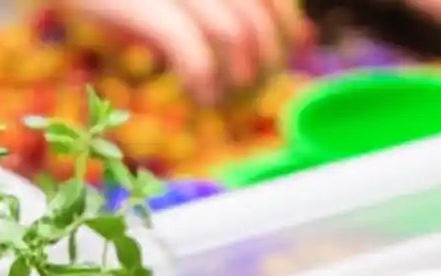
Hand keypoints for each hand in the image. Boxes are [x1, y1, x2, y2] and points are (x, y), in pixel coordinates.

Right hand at [65, 0, 308, 104]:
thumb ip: (226, 8)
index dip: (286, 30)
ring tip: (222, 100)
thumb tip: (300, 34)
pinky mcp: (140, 3)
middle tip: (247, 92)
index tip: (279, 59)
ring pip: (234, 32)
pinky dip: (203, 79)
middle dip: (265, 63)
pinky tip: (200, 99)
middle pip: (258, 17)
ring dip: (238, 77)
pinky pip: (189, 47)